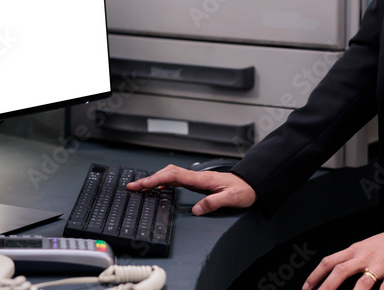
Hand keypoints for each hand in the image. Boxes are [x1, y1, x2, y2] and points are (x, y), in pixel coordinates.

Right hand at [126, 164, 255, 214]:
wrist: (251, 184)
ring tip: (140, 187)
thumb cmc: (243, 190)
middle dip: (148, 179)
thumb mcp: (232, 199)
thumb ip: (213, 203)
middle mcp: (196, 177)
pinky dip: (164, 182)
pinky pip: (176, 179)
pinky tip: (159, 188)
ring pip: (169, 175)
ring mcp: (196, 179)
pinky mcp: (197, 183)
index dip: (155, 180)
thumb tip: (196, 210)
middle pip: (166, 173)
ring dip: (154, 180)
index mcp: (201, 179)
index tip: (141, 185)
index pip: (172, 176)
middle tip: (132, 186)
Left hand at [303, 231, 383, 289]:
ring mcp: (379, 265)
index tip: (307, 286)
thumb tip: (333, 270)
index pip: (329, 261)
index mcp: (353, 250)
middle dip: (327, 287)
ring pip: (362, 282)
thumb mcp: (363, 246)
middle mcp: (363, 257)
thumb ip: (349, 258)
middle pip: (340, 271)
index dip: (316, 275)